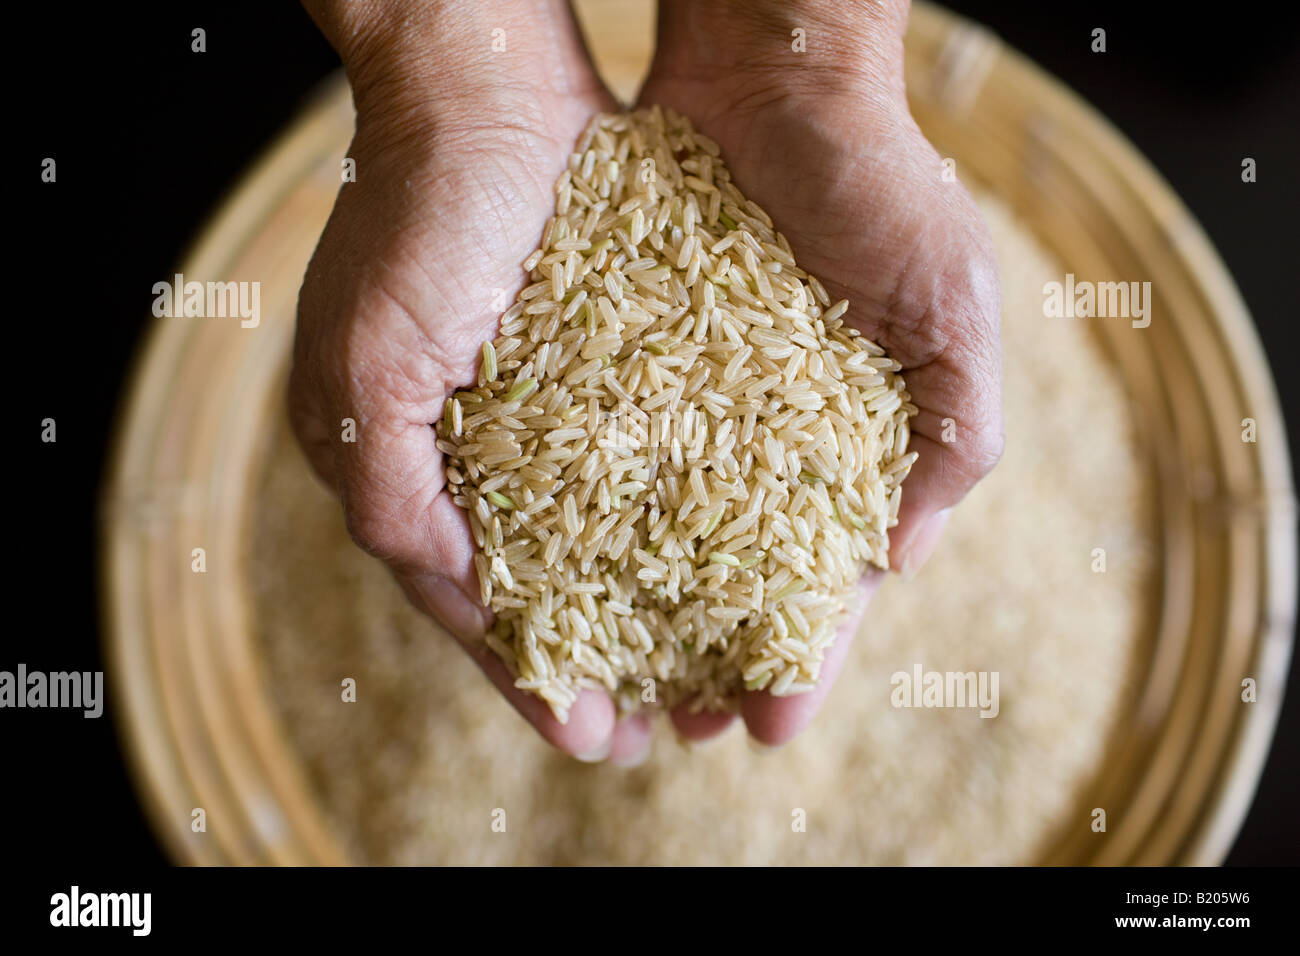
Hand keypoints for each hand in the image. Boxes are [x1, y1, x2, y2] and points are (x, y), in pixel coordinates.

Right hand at [291, 1, 652, 762]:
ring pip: (598, 535)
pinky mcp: (600, 363)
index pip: (473, 602)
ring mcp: (537, 406)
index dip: (531, 673)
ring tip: (703, 663)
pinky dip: (672, 515)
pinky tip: (718, 554)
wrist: (484, 87)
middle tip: (666, 727)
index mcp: (401, 465)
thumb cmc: (414, 218)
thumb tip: (457, 599)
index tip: (594, 738)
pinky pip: (639, 461)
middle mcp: (471, 448)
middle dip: (602, 658)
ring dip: (645, 602)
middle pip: (544, 584)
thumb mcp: (365, 368)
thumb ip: (391, 495)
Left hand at [639, 0, 1003, 743]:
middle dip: (705, 654)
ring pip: (655, 529)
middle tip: (671, 731)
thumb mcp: (955, 312)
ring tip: (608, 680)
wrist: (775, 74)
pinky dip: (581, 514)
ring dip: (636, 609)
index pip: (822, 575)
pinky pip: (597, 449)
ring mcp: (689, 399)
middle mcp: (762, 433)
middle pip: (728, 573)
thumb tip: (895, 560)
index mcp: (847, 441)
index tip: (767, 727)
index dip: (802, 654)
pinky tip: (556, 572)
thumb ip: (952, 437)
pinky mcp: (625, 353)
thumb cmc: (882, 184)